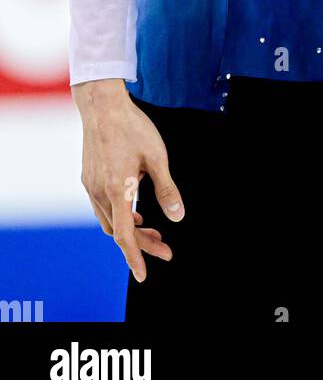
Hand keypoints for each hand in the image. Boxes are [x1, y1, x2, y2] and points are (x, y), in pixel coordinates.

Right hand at [73, 80, 184, 281]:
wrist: (101, 104)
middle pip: (119, 231)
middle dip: (142, 244)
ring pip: (109, 221)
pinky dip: (120, 216)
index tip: (143, 275)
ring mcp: (91, 185)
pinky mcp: (88, 177)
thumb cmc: (132, 127)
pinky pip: (102, 207)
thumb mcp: (157, 157)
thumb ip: (167, 189)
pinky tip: (136, 209)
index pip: (125, 236)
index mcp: (117, 190)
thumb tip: (178, 217)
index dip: (136, 257)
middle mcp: (99, 192)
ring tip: (154, 229)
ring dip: (130, 229)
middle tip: (166, 248)